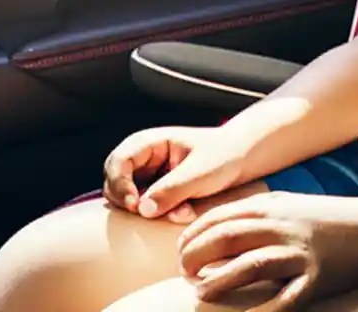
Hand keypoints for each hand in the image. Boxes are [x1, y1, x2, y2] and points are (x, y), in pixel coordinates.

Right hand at [103, 125, 245, 223]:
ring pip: (127, 200)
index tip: (135, 205)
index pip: (118, 162)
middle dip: (130, 202)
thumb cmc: (224, 156)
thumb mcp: (201, 171)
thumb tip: (142, 210)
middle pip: (114, 183)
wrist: (243, 160)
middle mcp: (143, 159)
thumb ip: (173, 188)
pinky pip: (145, 210)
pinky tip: (185, 213)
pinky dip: (160, 215)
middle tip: (151, 215)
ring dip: (147, 211)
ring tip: (181, 212)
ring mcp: (148, 178)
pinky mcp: (157, 194)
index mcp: (149, 143)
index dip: (120, 184)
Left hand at [177, 191, 357, 307]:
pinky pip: (285, 299)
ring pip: (250, 265)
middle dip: (195, 256)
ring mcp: (299, 254)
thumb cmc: (321, 221)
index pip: (218, 218)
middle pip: (226, 238)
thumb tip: (210, 231)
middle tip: (185, 273)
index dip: (192, 236)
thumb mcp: (286, 206)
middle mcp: (283, 227)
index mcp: (271, 208)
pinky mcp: (314, 280)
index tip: (181, 252)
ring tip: (200, 294)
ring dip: (218, 282)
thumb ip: (252, 214)